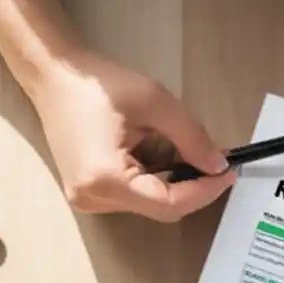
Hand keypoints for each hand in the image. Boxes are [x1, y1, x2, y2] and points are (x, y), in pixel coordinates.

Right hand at [0, 0, 235, 222]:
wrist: (54, 74)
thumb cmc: (98, 84)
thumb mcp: (154, 102)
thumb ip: (191, 137)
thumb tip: (218, 166)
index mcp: (105, 179)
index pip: (168, 203)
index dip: (204, 191)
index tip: (229, 173)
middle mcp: (93, 199)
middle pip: (160, 208)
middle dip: (192, 186)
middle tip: (217, 161)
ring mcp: (87, 199)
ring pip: (148, 203)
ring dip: (174, 181)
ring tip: (186, 150)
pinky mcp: (87, 191)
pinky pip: (133, 195)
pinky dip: (155, 178)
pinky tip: (160, 152)